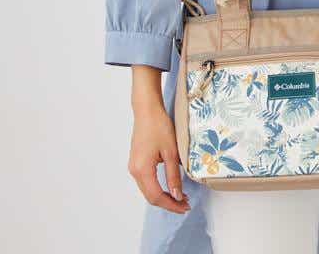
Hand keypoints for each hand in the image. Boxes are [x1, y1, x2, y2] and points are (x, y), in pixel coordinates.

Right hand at [128, 67, 189, 213]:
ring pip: (148, 190)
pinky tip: (170, 185)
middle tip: (185, 204)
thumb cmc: (159, 127)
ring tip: (180, 196)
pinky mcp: (136, 161)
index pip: (156, 196)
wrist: (147, 110)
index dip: (171, 204)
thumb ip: (173, 175)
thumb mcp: (171, 152)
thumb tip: (177, 195)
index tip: (185, 207)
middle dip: (168, 203)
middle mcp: (135, 171)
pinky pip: (146, 181)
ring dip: (163, 195)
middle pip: (150, 196)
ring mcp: (134, 166)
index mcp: (142, 170)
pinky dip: (158, 187)